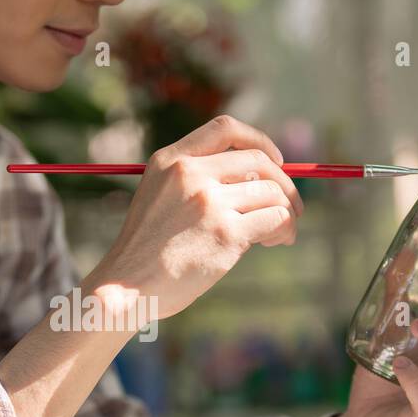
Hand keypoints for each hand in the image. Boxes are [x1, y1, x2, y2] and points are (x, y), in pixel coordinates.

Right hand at [85, 115, 302, 319]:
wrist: (127, 287)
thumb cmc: (147, 251)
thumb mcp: (157, 197)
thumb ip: (195, 181)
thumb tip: (260, 180)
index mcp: (170, 160)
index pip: (225, 129)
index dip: (259, 140)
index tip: (276, 160)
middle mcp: (190, 174)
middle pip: (259, 161)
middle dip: (283, 183)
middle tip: (290, 206)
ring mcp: (209, 202)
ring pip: (272, 192)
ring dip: (287, 212)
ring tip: (281, 233)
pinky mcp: (227, 233)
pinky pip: (276, 218)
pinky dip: (285, 228)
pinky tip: (277, 241)